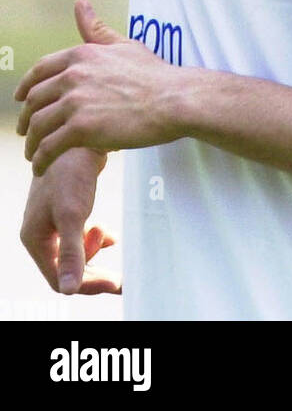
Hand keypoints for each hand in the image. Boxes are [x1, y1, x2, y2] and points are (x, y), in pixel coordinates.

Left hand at [15, 0, 182, 175]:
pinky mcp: (81, 129)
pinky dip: (41, 160)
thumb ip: (97, 29)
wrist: (173, 99)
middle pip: (34, 101)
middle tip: (27, 133)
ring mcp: (75, 102)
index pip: (39, 71)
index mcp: (80, 55)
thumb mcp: (124, 45)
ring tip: (34, 155)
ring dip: (32, 144)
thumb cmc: (154, 74)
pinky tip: (41, 167)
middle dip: (26, 119)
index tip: (21, 100)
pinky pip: (50, 148)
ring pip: (38, 126)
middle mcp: (72, 76)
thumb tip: (80, 2)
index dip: (25, 87)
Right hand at [20, 147, 120, 295]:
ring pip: (74, 252)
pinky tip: (109, 235)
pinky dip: (94, 239)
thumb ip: (72, 253)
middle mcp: (40, 232)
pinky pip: (79, 236)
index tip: (116, 282)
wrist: (79, 136)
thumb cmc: (70, 172)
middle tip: (121, 277)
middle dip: (93, 272)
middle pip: (66, 269)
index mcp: (36, 238)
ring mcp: (52, 221)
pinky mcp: (66, 209)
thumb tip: (69, 290)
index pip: (59, 278)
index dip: (88, 284)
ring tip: (110, 238)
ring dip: (94, 253)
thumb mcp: (72, 214)